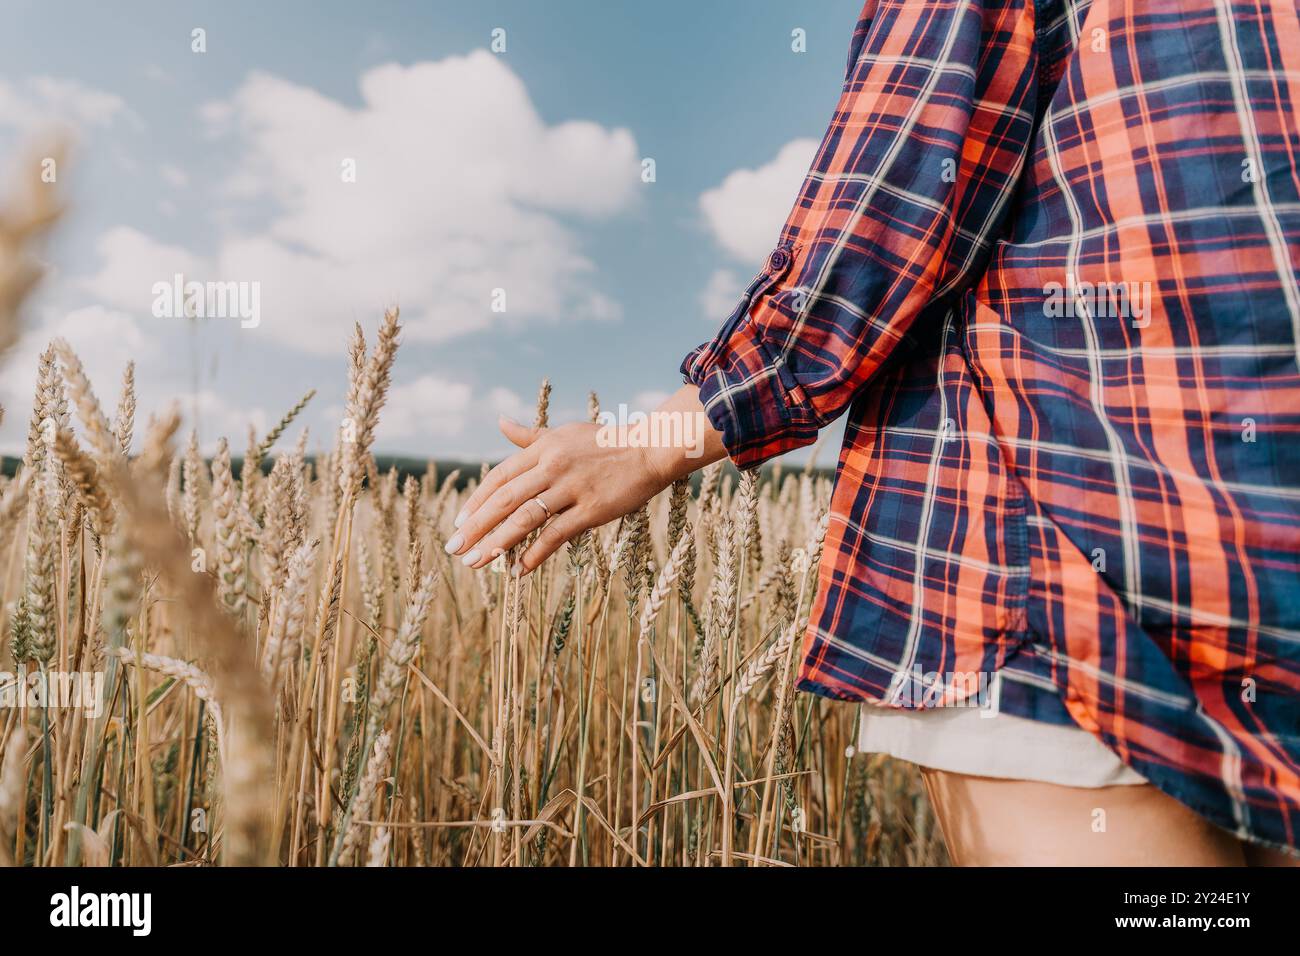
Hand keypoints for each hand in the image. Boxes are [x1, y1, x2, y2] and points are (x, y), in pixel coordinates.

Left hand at [444, 416, 674, 575]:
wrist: (649, 449)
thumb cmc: (605, 442)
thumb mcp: (564, 433)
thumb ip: (530, 435)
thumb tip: (501, 423)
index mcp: (543, 449)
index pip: (500, 478)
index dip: (477, 502)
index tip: (459, 523)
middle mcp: (552, 466)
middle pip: (505, 499)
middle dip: (476, 526)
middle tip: (455, 549)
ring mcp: (572, 488)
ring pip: (525, 517)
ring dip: (497, 542)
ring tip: (477, 562)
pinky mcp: (591, 509)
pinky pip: (556, 534)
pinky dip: (534, 554)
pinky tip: (518, 570)